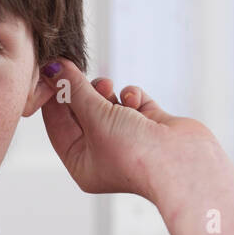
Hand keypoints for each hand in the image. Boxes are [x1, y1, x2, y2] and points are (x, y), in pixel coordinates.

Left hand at [36, 58, 223, 205]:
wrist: (184, 165)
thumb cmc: (135, 154)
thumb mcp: (95, 119)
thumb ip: (74, 91)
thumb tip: (52, 69)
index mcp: (82, 164)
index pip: (58, 125)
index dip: (53, 97)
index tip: (49, 69)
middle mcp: (103, 153)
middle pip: (81, 113)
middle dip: (81, 91)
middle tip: (78, 70)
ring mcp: (127, 139)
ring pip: (106, 103)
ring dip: (105, 91)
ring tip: (107, 87)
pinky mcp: (149, 125)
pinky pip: (131, 102)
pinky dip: (131, 96)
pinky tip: (134, 101)